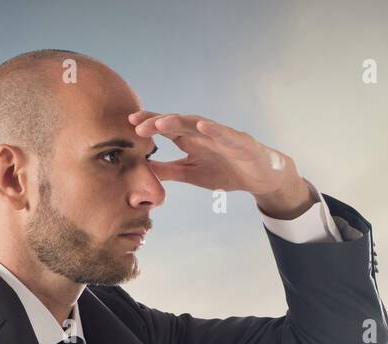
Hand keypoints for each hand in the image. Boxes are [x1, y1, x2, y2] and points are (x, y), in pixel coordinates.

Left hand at [128, 110, 312, 215]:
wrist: (258, 177)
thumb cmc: (226, 171)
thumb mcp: (191, 174)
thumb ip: (169, 170)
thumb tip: (143, 169)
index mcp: (190, 140)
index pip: (165, 129)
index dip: (148, 125)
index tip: (129, 124)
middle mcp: (202, 133)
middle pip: (176, 123)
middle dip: (157, 122)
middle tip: (137, 123)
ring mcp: (220, 135)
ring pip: (197, 124)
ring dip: (179, 122)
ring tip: (162, 122)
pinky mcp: (238, 141)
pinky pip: (225, 134)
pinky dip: (214, 129)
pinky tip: (202, 126)